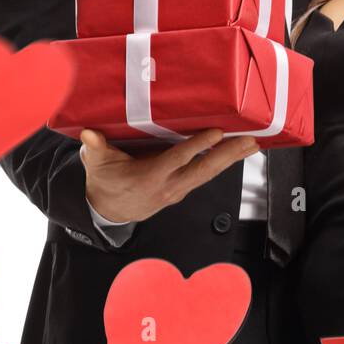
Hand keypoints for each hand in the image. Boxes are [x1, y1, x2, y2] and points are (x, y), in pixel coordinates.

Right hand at [79, 127, 257, 223]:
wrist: (108, 211)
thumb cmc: (104, 182)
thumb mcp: (97, 165)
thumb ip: (96, 148)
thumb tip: (89, 133)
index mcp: (150, 177)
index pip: (178, 159)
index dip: (197, 146)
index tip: (216, 132)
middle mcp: (169, 185)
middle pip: (204, 169)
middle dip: (229, 154)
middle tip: (250, 140)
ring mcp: (178, 189)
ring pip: (210, 173)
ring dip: (233, 159)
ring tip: (254, 144)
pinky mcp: (183, 189)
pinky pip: (206, 175)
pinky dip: (224, 164)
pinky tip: (238, 153)